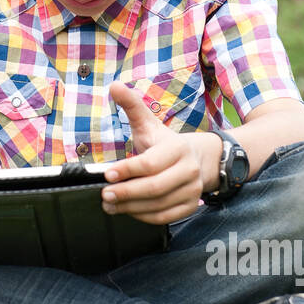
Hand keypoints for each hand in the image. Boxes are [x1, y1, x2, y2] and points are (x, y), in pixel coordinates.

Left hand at [101, 80, 216, 224]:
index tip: (107, 175)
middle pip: (154, 187)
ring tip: (109, 205)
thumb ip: (131, 106)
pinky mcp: (190, 206)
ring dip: (131, 207)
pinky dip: (144, 217)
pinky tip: (127, 211)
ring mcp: (192, 190)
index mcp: (177, 148)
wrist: (197, 159)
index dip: (127, 170)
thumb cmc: (164, 143)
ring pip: (158, 205)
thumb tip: (114, 86)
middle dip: (126, 193)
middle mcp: (189, 170)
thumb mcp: (149, 123)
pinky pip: (165, 217)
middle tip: (105, 195)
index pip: (150, 163)